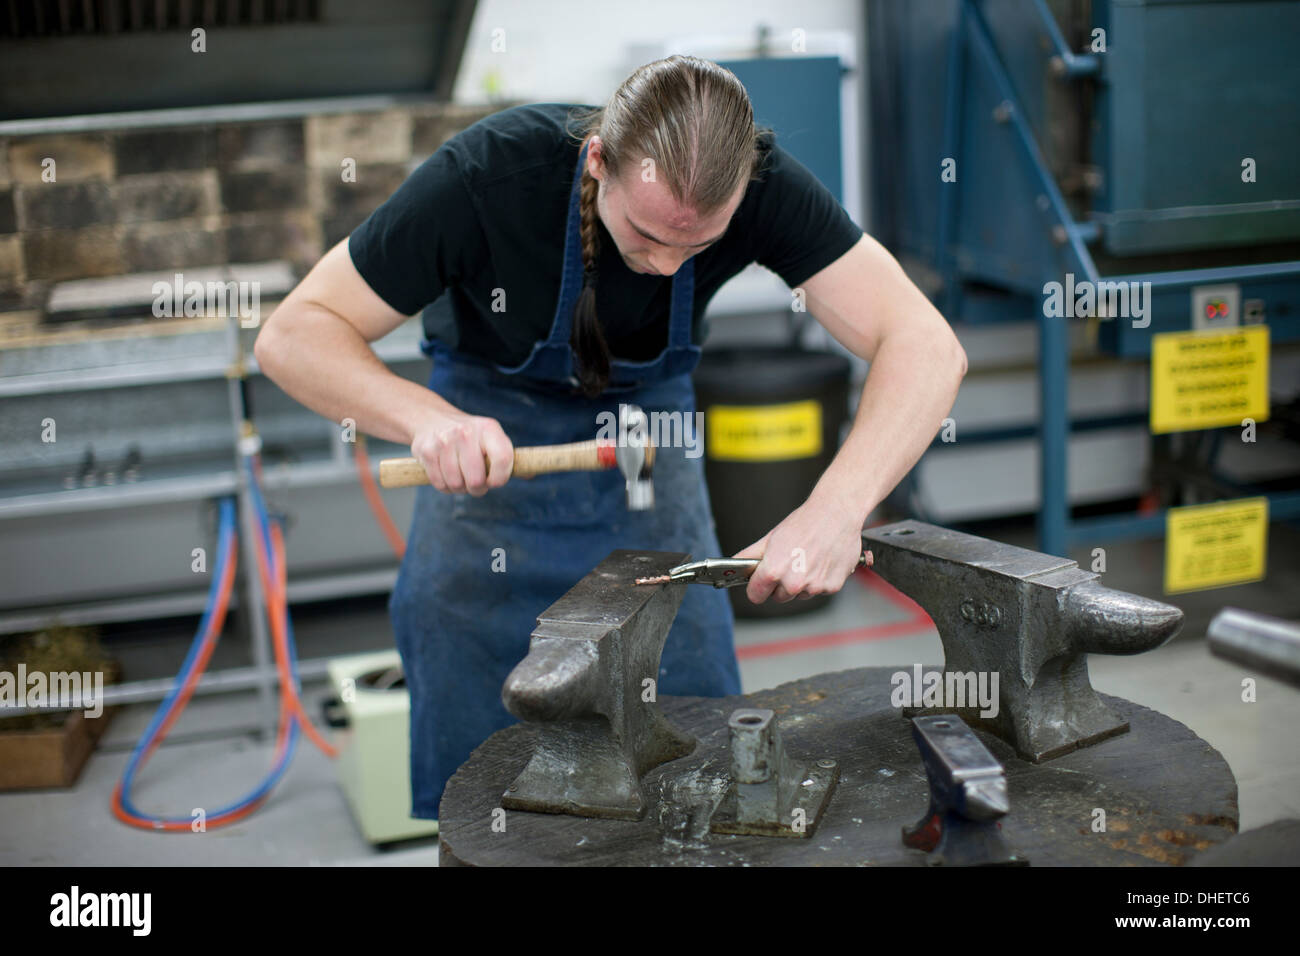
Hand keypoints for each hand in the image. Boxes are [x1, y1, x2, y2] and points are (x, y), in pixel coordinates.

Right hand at [410, 413, 512, 495]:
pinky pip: (439, 484)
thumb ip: (509, 458)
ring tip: (461, 475)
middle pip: (476, 480)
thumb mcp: (492, 439)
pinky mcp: (426, 451)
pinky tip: (446, 474)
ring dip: (459, 488)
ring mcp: (444, 441)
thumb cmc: (471, 437)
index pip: (502, 459)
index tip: (494, 482)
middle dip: (477, 488)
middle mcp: (466, 432)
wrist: (433, 419)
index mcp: (489, 428)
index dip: (500, 479)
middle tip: (476, 482)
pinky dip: (444, 486)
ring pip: (456, 484)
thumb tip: (532, 474)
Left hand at [734, 492, 866, 603]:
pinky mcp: (832, 587)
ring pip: (800, 594)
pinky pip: (819, 590)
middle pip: (779, 597)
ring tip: (808, 558)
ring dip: (801, 583)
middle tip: (789, 562)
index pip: (756, 595)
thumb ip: (750, 555)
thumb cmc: (804, 523)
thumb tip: (733, 565)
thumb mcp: (771, 538)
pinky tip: (822, 561)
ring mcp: (814, 587)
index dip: (757, 587)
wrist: (836, 514)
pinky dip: (820, 579)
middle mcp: (793, 583)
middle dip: (780, 584)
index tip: (760, 582)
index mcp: (773, 571)